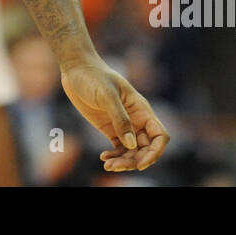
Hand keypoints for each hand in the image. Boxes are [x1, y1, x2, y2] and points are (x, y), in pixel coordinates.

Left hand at [60, 57, 168, 171]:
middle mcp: (136, 118)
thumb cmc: (93, 76)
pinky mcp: (110, 127)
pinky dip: (114, 156)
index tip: (141, 163)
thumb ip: (120, 119)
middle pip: (146, 147)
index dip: (155, 152)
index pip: (159, 135)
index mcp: (141, 109)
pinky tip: (103, 157)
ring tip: (108, 164)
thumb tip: (132, 144)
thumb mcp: (107, 95)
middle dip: (135, 160)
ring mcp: (123, 124)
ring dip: (124, 161)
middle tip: (115, 166)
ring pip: (132, 150)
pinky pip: (119, 148)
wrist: (76, 68)